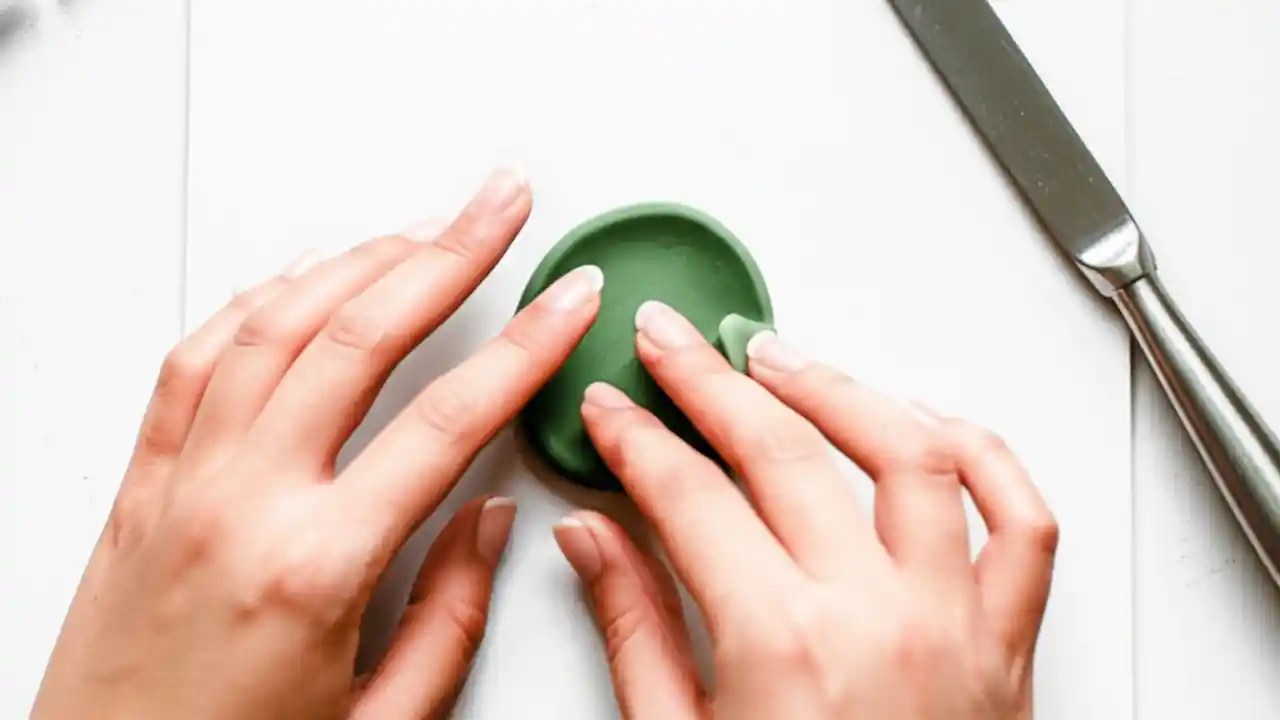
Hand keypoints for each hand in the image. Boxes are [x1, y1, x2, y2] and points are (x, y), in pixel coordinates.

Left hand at [34, 169, 603, 719]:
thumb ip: (449, 617)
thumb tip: (486, 520)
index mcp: (312, 569)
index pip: (445, 423)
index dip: (524, 350)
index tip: (568, 303)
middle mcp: (239, 506)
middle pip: (359, 337)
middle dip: (445, 252)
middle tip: (499, 202)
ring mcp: (180, 485)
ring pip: (274, 326)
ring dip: (359, 259)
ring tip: (423, 225)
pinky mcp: (140, 488)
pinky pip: (195, 361)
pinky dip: (256, 301)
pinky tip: (302, 276)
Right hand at [554, 301, 1058, 718]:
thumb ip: (636, 629)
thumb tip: (592, 536)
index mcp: (782, 645)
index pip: (688, 496)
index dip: (636, 438)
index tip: (611, 406)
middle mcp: (877, 616)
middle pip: (782, 451)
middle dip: (710, 380)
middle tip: (670, 340)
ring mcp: (954, 620)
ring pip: (910, 454)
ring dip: (839, 388)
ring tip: (780, 357)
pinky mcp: (1008, 640)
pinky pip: (1021, 520)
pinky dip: (982, 453)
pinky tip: (926, 420)